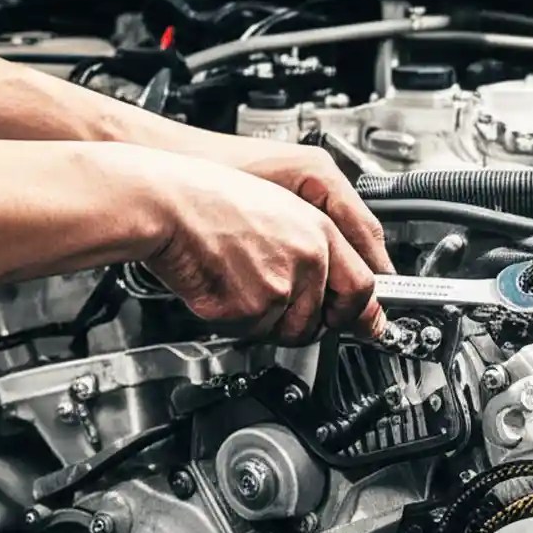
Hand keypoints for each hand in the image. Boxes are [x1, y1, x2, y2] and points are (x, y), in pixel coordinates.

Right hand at [142, 156, 385, 343]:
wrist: (169, 202)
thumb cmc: (214, 199)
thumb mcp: (282, 209)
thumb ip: (320, 248)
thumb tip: (346, 289)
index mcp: (319, 230)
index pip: (363, 287)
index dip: (360, 313)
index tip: (360, 325)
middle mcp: (307, 258)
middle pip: (325, 321)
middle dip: (306, 324)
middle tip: (276, 304)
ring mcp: (279, 285)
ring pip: (286, 333)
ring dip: (266, 323)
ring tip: (239, 283)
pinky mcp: (249, 308)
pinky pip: (250, 333)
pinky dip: (234, 320)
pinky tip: (221, 285)